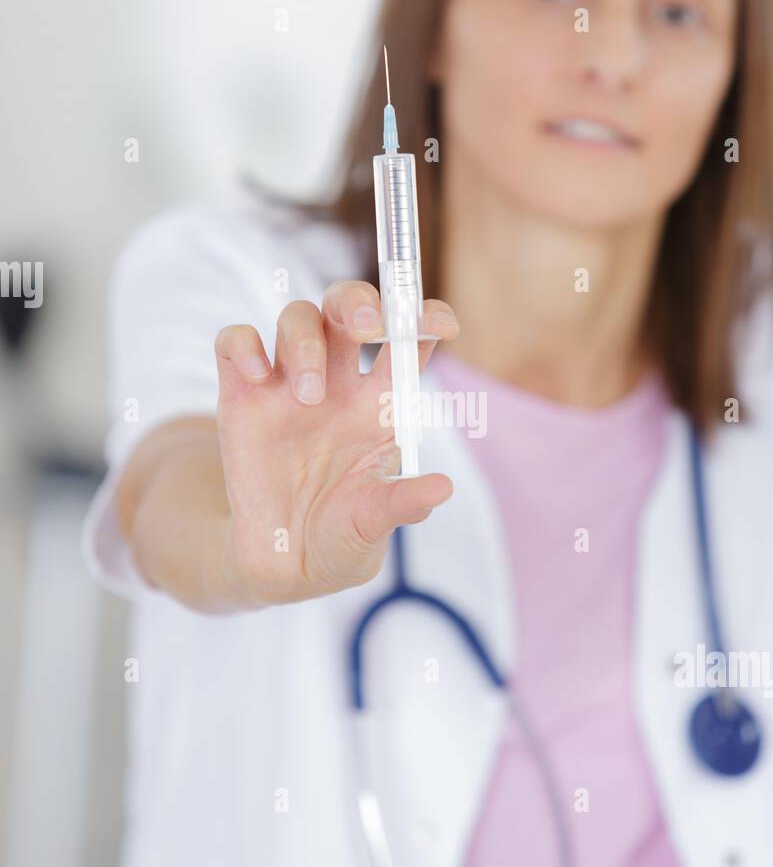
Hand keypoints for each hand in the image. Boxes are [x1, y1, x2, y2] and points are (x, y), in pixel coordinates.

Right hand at [214, 280, 458, 605]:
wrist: (285, 565)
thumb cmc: (343, 534)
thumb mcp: (374, 524)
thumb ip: (402, 502)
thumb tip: (441, 488)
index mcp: (380, 402)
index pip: (407, 340)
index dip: (424, 319)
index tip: (441, 323)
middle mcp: (338, 382)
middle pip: (349, 308)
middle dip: (359, 302)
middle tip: (366, 328)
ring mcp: (288, 384)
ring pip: (297, 318)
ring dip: (306, 340)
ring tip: (309, 396)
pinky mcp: (241, 396)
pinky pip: (236, 343)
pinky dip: (244, 345)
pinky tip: (256, 375)